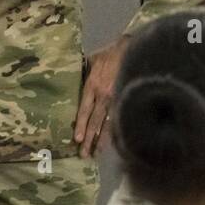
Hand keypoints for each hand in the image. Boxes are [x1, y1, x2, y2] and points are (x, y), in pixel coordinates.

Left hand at [73, 36, 128, 157]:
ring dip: (101, 139)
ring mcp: (116, 99)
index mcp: (93, 85)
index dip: (81, 124)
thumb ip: (82, 70)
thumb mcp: (92, 60)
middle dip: (89, 138)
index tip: (77, 138)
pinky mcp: (126, 100)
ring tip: (97, 153)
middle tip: (83, 154)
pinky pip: (119, 118)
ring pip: (107, 123)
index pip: (85, 109)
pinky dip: (115, 131)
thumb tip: (72, 75)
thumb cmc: (109, 54)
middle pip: (95, 121)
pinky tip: (113, 142)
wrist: (132, 49)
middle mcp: (103, 96)